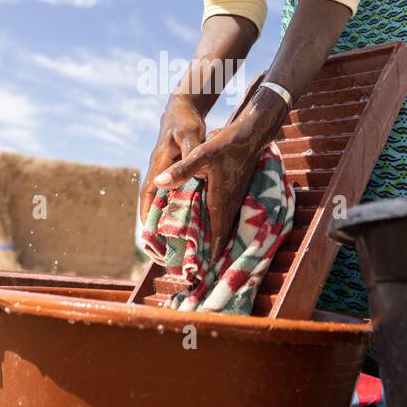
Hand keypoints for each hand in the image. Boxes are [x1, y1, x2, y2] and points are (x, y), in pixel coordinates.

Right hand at [139, 94, 206, 226]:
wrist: (183, 108)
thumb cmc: (186, 121)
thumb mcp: (189, 136)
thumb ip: (187, 155)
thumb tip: (176, 176)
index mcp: (159, 163)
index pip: (148, 193)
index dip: (147, 213)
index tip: (148, 233)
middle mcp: (158, 169)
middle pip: (152, 199)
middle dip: (153, 220)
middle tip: (160, 243)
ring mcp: (164, 169)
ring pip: (162, 196)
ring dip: (164, 214)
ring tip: (174, 236)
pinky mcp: (173, 168)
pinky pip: (172, 189)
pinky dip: (175, 203)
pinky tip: (186, 215)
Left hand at [152, 105, 277, 263]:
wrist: (249, 135)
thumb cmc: (225, 145)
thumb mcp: (201, 155)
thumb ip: (181, 170)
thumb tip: (158, 182)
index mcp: (221, 201)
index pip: (217, 234)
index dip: (211, 253)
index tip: (203, 271)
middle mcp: (231, 204)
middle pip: (222, 235)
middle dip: (212, 252)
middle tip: (199, 270)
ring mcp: (236, 199)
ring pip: (225, 226)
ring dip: (216, 241)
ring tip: (202, 256)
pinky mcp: (236, 193)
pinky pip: (227, 216)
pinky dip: (219, 227)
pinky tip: (209, 228)